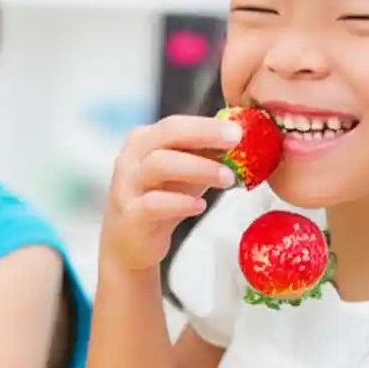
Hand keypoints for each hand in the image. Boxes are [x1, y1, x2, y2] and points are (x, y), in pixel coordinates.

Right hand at [101, 116, 240, 271]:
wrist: (129, 243)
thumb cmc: (160, 200)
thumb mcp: (185, 174)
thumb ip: (206, 155)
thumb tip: (241, 138)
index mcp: (144, 140)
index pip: (176, 124)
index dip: (207, 124)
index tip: (238, 129)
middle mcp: (131, 157)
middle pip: (166, 134)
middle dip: (204, 134)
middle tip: (236, 141)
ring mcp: (127, 185)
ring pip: (159, 165)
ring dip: (198, 168)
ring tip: (227, 178)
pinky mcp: (130, 215)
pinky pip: (154, 203)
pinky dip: (180, 202)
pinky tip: (200, 206)